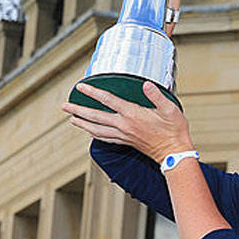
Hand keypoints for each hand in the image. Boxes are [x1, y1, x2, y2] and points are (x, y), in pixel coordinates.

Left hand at [63, 81, 193, 162]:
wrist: (174, 153)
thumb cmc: (173, 131)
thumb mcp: (170, 109)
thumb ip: (156, 95)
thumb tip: (146, 85)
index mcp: (132, 114)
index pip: (108, 100)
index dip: (93, 92)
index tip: (81, 87)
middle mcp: (124, 125)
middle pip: (96, 117)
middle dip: (78, 111)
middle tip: (65, 106)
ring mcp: (124, 135)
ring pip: (97, 129)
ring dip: (83, 124)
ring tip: (72, 119)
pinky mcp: (126, 142)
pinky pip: (106, 138)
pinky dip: (95, 135)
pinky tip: (90, 132)